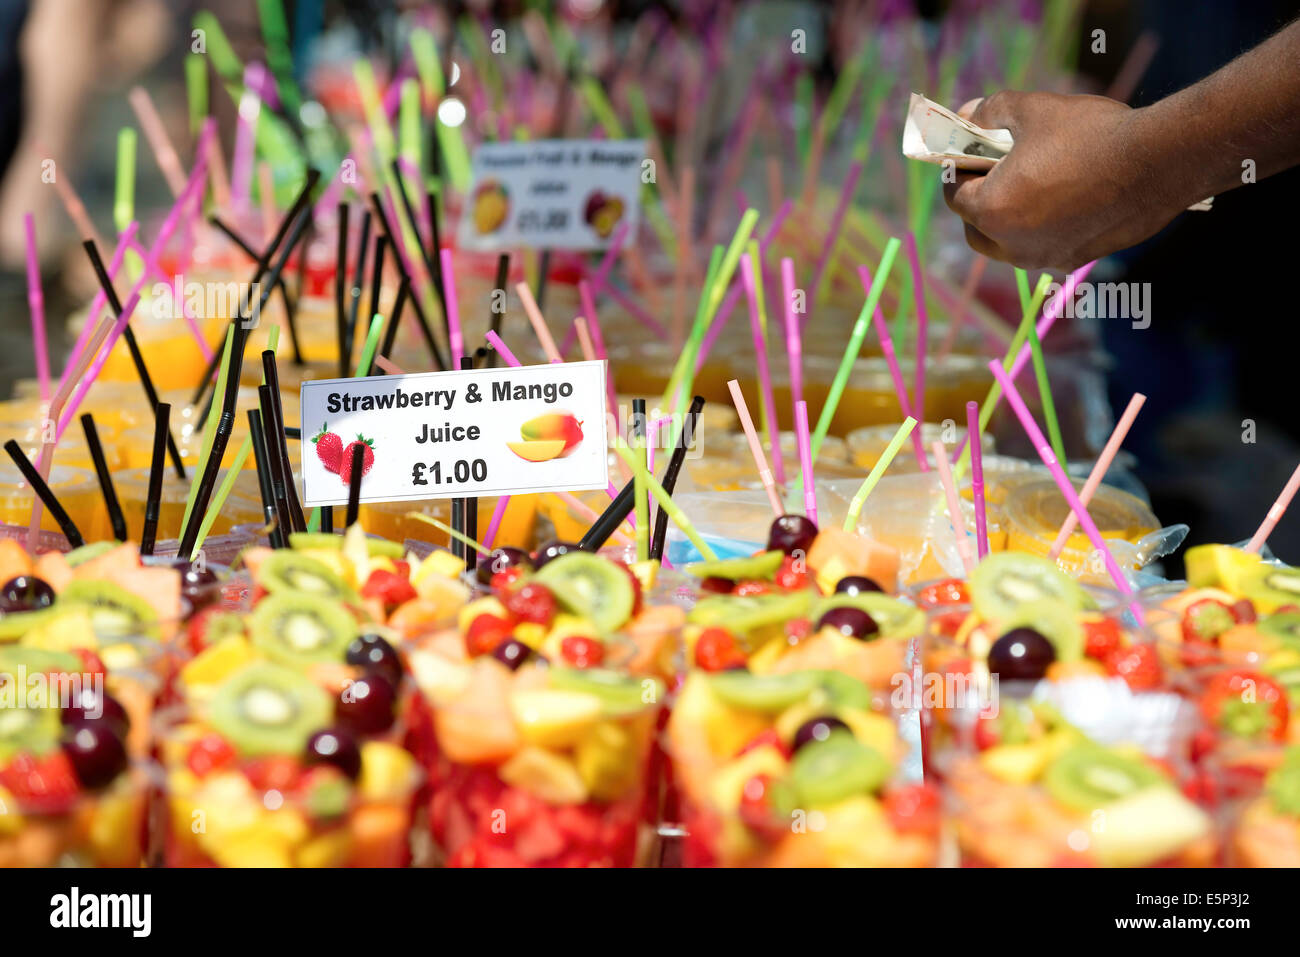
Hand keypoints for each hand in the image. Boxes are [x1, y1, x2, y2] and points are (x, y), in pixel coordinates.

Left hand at [942, 91, 1187, 270]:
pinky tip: (1062, 199)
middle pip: (976, 230)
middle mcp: (1013, 246)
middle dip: (977, 203)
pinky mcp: (1076, 260)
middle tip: (992, 173)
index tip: (968, 156)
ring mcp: (1046, 258)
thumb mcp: (1032, 109)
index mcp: (992, 211)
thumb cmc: (1090, 134)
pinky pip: (1044, 247)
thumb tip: (969, 115)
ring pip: (1009, 245)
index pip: (956, 196)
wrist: (1159, 162)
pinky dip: (1042, 229)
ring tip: (1027, 186)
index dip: (958, 172)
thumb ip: (991, 112)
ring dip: (1008, 220)